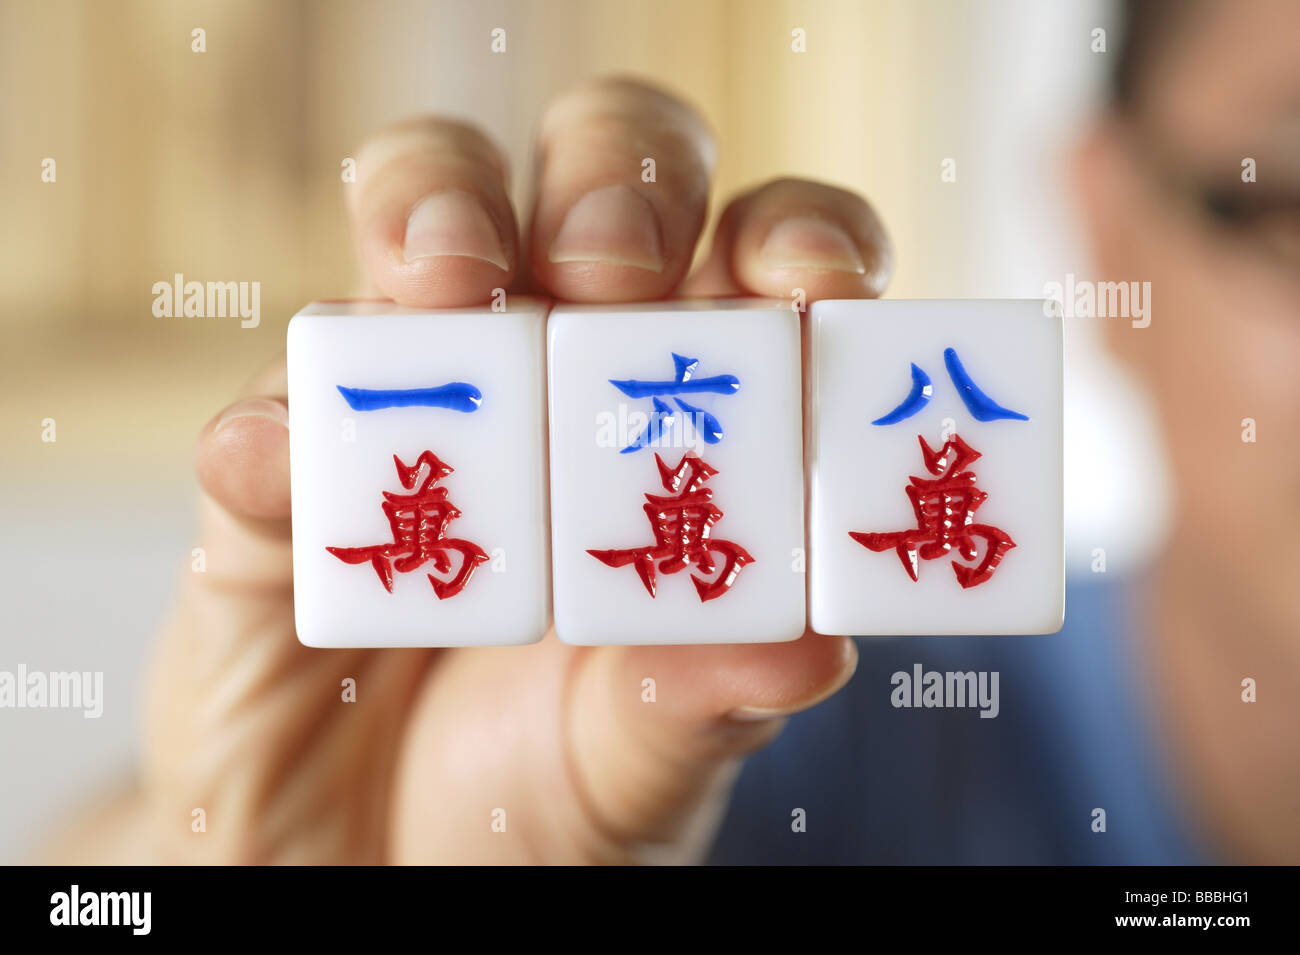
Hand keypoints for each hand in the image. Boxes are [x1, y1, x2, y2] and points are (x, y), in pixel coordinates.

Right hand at [126, 78, 891, 863]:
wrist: (379, 873)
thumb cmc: (543, 793)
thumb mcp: (644, 758)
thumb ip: (710, 701)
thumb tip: (811, 649)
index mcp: (684, 420)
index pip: (760, 266)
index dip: (797, 237)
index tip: (813, 282)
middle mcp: (556, 374)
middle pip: (598, 188)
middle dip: (611, 189)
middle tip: (611, 267)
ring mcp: (414, 406)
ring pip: (421, 217)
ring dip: (434, 211)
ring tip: (447, 279)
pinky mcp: (275, 482)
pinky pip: (263, 421)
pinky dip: (270, 426)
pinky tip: (272, 463)